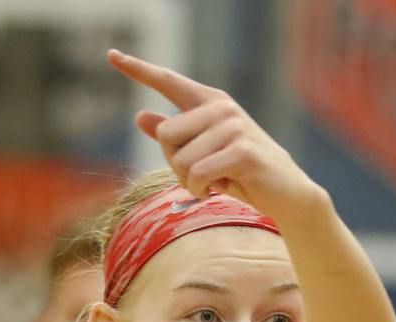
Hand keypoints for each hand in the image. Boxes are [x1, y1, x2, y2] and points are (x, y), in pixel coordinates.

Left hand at [108, 48, 322, 221]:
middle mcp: (220, 107)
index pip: (168, 81)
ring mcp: (233, 126)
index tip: (111, 55)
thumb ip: (173, 134)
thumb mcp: (201, 152)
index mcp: (209, 101)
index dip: (138, 69)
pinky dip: (201, 190)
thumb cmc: (238, 171)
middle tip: (201, 172)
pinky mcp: (241, 150)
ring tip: (215, 180)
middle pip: (165, 135)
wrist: (284, 192)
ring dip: (190, 182)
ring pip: (180, 160)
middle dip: (175, 164)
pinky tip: (219, 188)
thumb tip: (140, 115)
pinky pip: (197, 174)